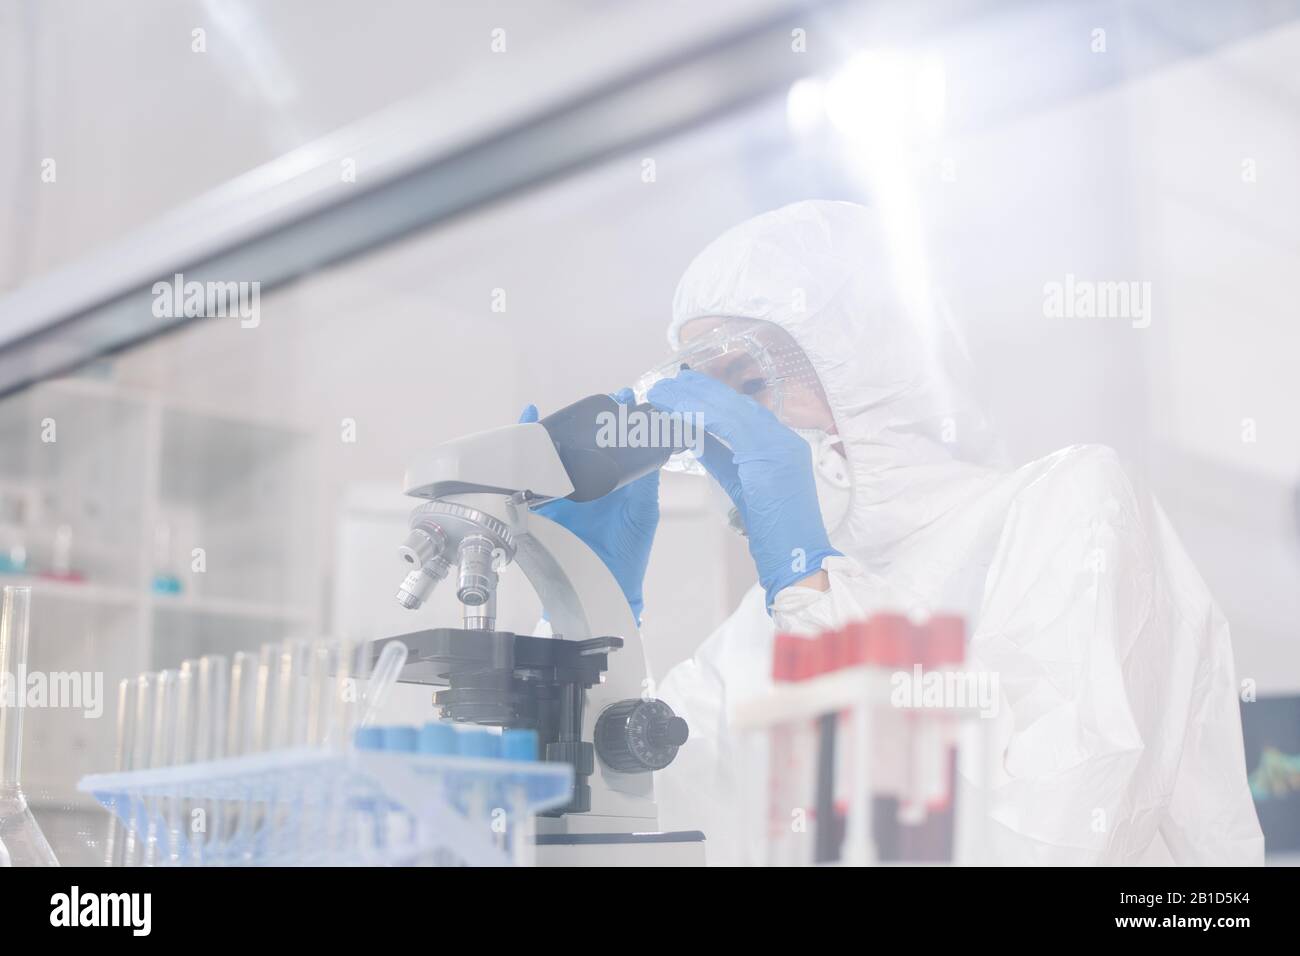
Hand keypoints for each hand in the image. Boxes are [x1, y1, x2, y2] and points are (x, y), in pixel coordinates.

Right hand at [519, 390, 659, 623]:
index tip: (623, 397)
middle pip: (578, 442)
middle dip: (579, 419)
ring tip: (548, 412)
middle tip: (588, 401)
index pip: (611, 442)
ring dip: (548, 432)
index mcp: (611, 479)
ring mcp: (562, 490)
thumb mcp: (642, 513)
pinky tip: (523, 430)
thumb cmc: (628, 551)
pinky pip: (528, 474)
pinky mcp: (542, 503)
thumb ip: (645, 483)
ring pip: (551, 453)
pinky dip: (522, 451)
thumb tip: (651, 448)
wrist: (605, 587)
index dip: (616, 419)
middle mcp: (586, 480)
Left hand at [649, 370, 837, 609]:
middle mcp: (784, 438)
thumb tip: (694, 438)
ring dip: (693, 398)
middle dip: (699, 390)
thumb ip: (722, 458)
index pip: (743, 411)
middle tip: (668, 382)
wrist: (799, 558)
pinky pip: (729, 426)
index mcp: (781, 444)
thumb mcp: (743, 485)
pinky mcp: (769, 456)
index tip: (685, 389)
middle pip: (736, 404)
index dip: (712, 397)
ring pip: (729, 410)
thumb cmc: (774, 532)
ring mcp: (780, 445)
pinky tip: (678, 411)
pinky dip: (701, 416)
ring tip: (665, 391)